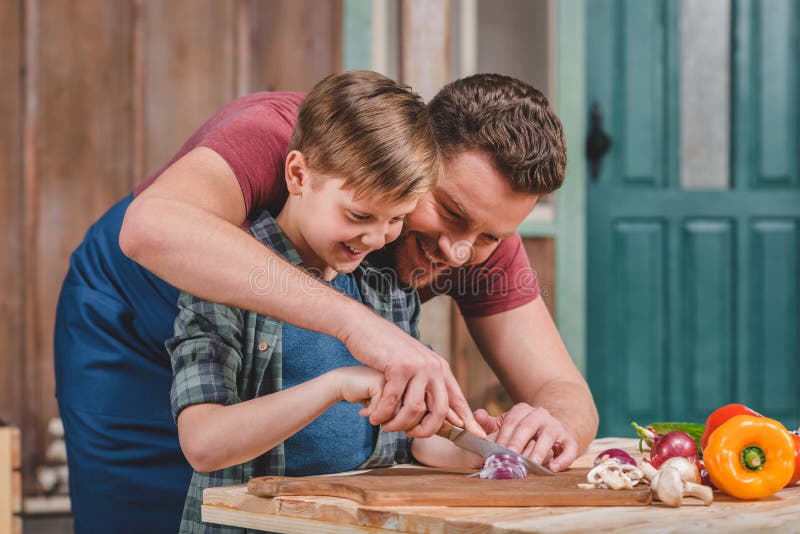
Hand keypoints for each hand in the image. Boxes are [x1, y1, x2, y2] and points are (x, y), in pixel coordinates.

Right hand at [338, 311, 482, 438]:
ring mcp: (417, 366)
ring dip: (399, 424)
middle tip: (411, 435)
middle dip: (427, 430)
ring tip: (386, 426)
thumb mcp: (413, 366)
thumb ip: (427, 387)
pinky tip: (374, 417)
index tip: (479, 436)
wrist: (364, 326)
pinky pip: (393, 402)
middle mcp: (433, 367)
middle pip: (440, 410)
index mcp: (440, 368)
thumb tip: (443, 415)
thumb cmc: (386, 350)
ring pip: (415, 409)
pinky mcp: (399, 367)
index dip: (468, 420)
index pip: (458, 399)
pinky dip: (382, 414)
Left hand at [474, 403, 578, 471]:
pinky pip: (569, 449)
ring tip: (530, 465)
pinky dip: (563, 459)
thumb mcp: (506, 425)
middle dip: (517, 443)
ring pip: (547, 438)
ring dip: (538, 452)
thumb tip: (477, 415)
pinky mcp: (570, 440)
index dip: (503, 436)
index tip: (496, 451)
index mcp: (523, 410)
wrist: (552, 429)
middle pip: (527, 427)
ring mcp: (556, 427)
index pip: (511, 421)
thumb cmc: (523, 430)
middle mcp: (540, 415)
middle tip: (509, 457)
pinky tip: (553, 468)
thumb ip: (489, 423)